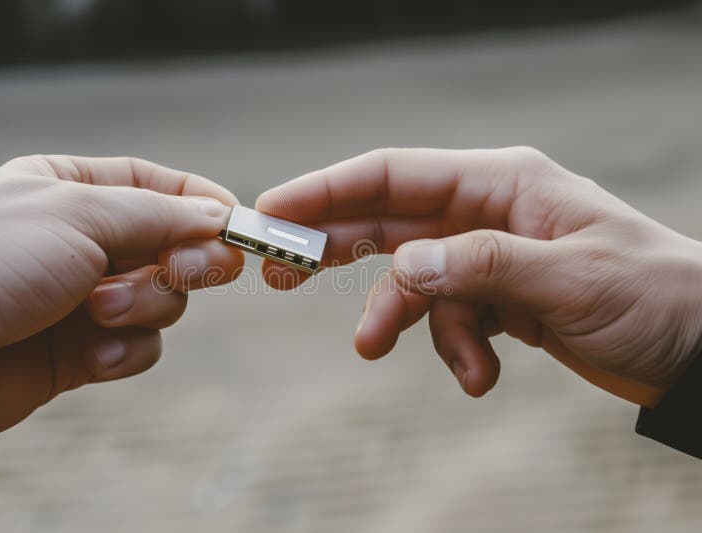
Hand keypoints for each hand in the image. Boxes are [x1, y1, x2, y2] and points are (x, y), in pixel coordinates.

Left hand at [0, 155, 243, 437]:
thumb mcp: (79, 213)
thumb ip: (159, 214)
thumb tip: (221, 215)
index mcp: (71, 189)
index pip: (155, 186)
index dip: (200, 204)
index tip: (238, 225)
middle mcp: (81, 241)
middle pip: (171, 246)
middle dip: (183, 262)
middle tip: (189, 271)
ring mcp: (81, 297)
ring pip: (161, 300)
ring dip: (144, 307)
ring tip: (96, 312)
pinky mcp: (79, 350)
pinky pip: (137, 346)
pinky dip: (126, 350)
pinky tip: (94, 353)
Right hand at [256, 147, 701, 406]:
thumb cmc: (657, 296)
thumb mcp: (572, 279)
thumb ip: (483, 267)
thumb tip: (405, 267)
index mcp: (502, 182)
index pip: (393, 175)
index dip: (326, 190)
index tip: (272, 213)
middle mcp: (487, 211)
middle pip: (387, 220)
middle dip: (333, 249)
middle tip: (277, 274)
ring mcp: (489, 256)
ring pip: (414, 282)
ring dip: (398, 320)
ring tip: (373, 350)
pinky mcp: (498, 298)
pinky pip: (451, 321)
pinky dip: (454, 352)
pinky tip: (480, 377)